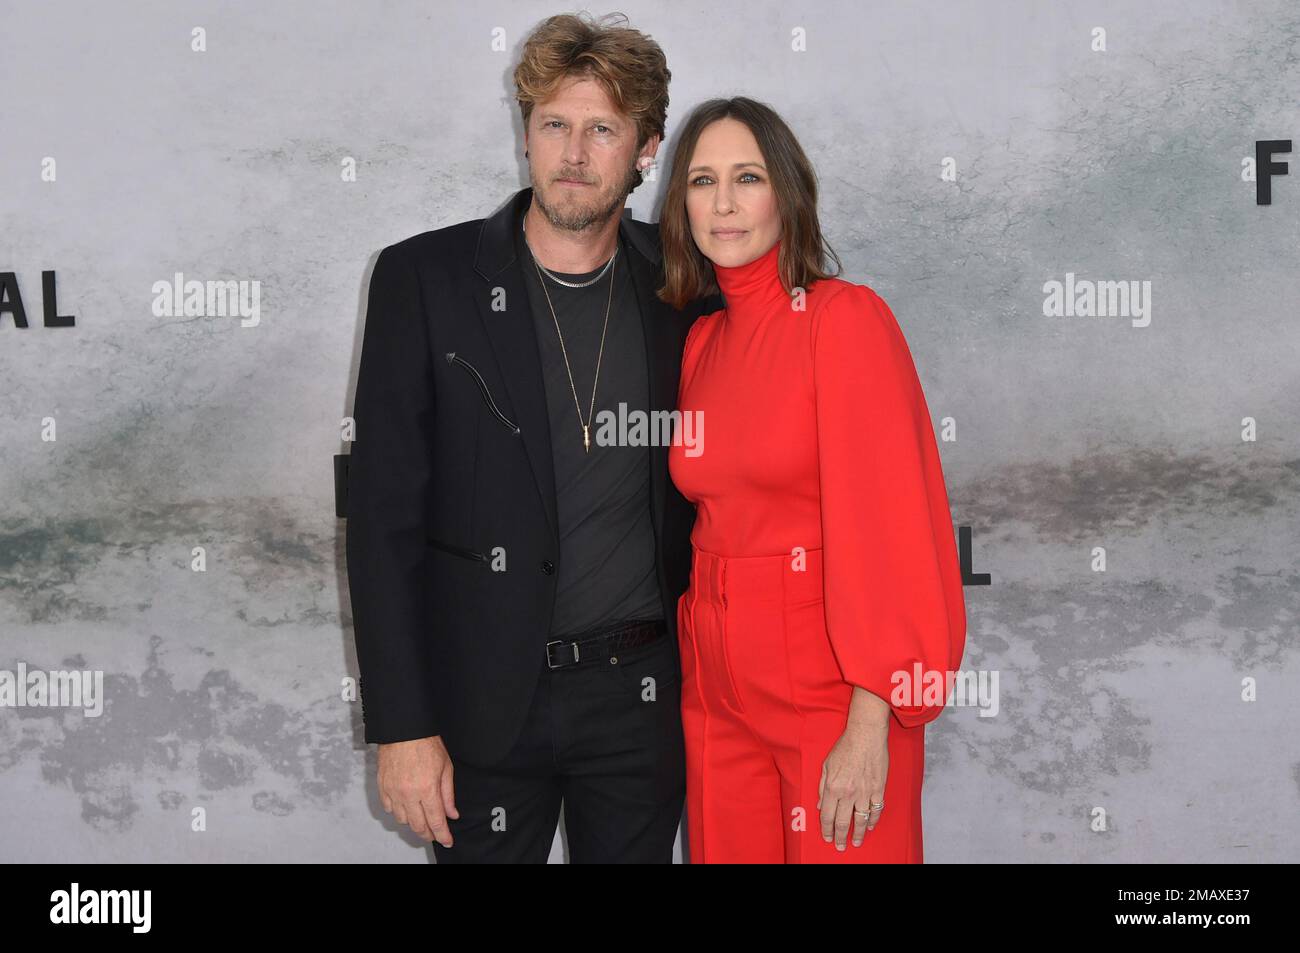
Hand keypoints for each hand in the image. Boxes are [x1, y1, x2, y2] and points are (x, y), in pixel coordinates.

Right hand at [377, 736, 458, 846]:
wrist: (404, 729)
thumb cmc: (426, 743)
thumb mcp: (446, 767)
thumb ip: (448, 794)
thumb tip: (451, 814)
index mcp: (427, 789)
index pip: (436, 821)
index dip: (442, 835)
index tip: (447, 841)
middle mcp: (408, 794)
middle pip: (418, 825)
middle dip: (428, 834)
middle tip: (435, 834)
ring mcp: (393, 791)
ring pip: (402, 820)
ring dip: (413, 822)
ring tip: (421, 817)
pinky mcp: (382, 787)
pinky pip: (389, 809)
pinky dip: (398, 812)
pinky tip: (406, 807)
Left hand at [818, 689, 888, 849]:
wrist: (866, 735)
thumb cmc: (845, 747)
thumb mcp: (826, 765)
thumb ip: (822, 788)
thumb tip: (821, 806)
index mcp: (833, 787)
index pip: (828, 816)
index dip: (827, 830)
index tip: (827, 838)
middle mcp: (848, 793)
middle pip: (843, 822)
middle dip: (840, 837)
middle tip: (840, 847)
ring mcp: (865, 792)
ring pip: (861, 821)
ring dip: (859, 834)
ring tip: (856, 842)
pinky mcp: (878, 789)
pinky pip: (876, 810)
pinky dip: (874, 821)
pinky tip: (871, 826)